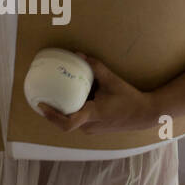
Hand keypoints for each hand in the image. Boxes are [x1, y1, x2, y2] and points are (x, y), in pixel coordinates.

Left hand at [36, 52, 158, 135]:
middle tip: (42, 95)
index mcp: (92, 115)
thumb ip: (95, 67)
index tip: (41, 105)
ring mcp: (91, 129)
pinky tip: (73, 97)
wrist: (144, 114)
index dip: (51, 116)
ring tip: (55, 94)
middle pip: (64, 121)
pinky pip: (78, 120)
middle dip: (53, 110)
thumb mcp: (112, 80)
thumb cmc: (129, 98)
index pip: (67, 123)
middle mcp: (89, 126)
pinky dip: (73, 110)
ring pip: (72, 120)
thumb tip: (79, 54)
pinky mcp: (94, 128)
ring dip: (64, 109)